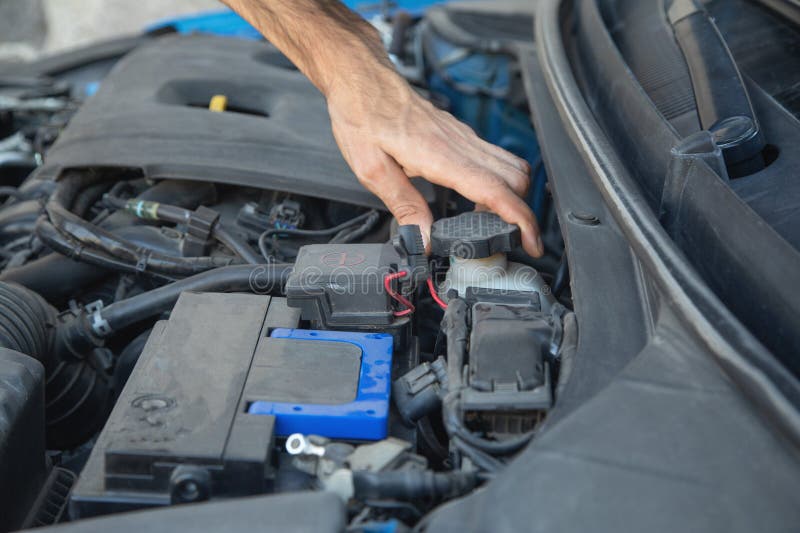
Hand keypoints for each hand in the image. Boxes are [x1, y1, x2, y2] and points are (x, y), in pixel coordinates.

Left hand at [326, 67, 542, 256]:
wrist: (363, 80)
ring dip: (513, 197)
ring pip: (512, 167)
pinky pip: (496, 158)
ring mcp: (464, 137)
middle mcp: (460, 144)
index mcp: (440, 155)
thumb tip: (422, 239)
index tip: (531, 242)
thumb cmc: (363, 116)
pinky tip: (478, 199)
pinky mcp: (461, 135)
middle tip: (508, 239)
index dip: (519, 219)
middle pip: (516, 179)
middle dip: (521, 212)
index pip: (495, 189)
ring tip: (491, 224)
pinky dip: (500, 183)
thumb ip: (402, 205)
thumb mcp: (371, 168)